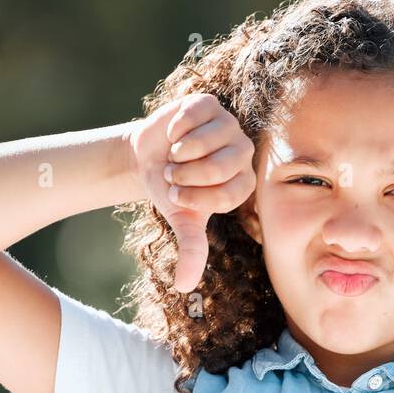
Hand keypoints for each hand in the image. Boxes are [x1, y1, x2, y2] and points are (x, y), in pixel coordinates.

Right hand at [129, 92, 256, 293]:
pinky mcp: (210, 105)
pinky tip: (173, 134)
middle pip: (217, 166)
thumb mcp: (182, 221)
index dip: (195, 196)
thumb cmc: (171, 190)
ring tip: (174, 156)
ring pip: (204, 141)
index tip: (178, 196)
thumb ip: (191, 250)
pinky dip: (175, 129)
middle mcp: (243, 153)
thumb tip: (184, 287)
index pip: (225, 194)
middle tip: (174, 175)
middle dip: (185, 175)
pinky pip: (192, 116)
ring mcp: (229, 126)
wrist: (149, 158)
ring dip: (179, 152)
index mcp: (243, 184)